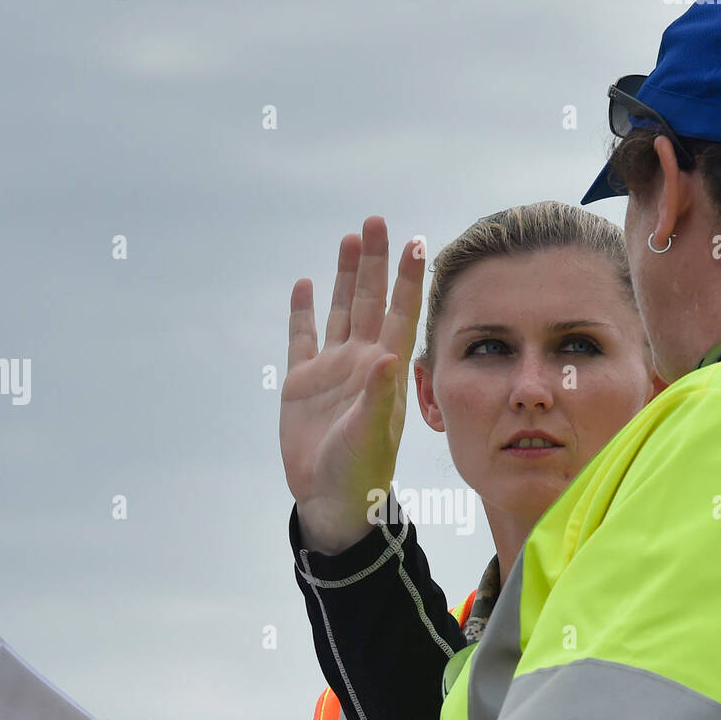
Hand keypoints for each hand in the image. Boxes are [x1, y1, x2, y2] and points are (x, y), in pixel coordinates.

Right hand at [280, 216, 424, 552]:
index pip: (401, 314)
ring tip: (351, 238)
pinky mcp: (303, 382)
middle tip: (376, 221)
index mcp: (384, 370)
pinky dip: (304, 311)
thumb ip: (376, 395)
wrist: (332, 498)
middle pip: (371, 301)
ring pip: (341, 310)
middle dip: (375, 262)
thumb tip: (386, 356)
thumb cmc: (360, 470)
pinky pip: (303, 338)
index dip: (409, 280)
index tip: (417, 242)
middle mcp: (362, 361)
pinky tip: (304, 284)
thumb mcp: (370, 433)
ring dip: (347, 276)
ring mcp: (333, 369)